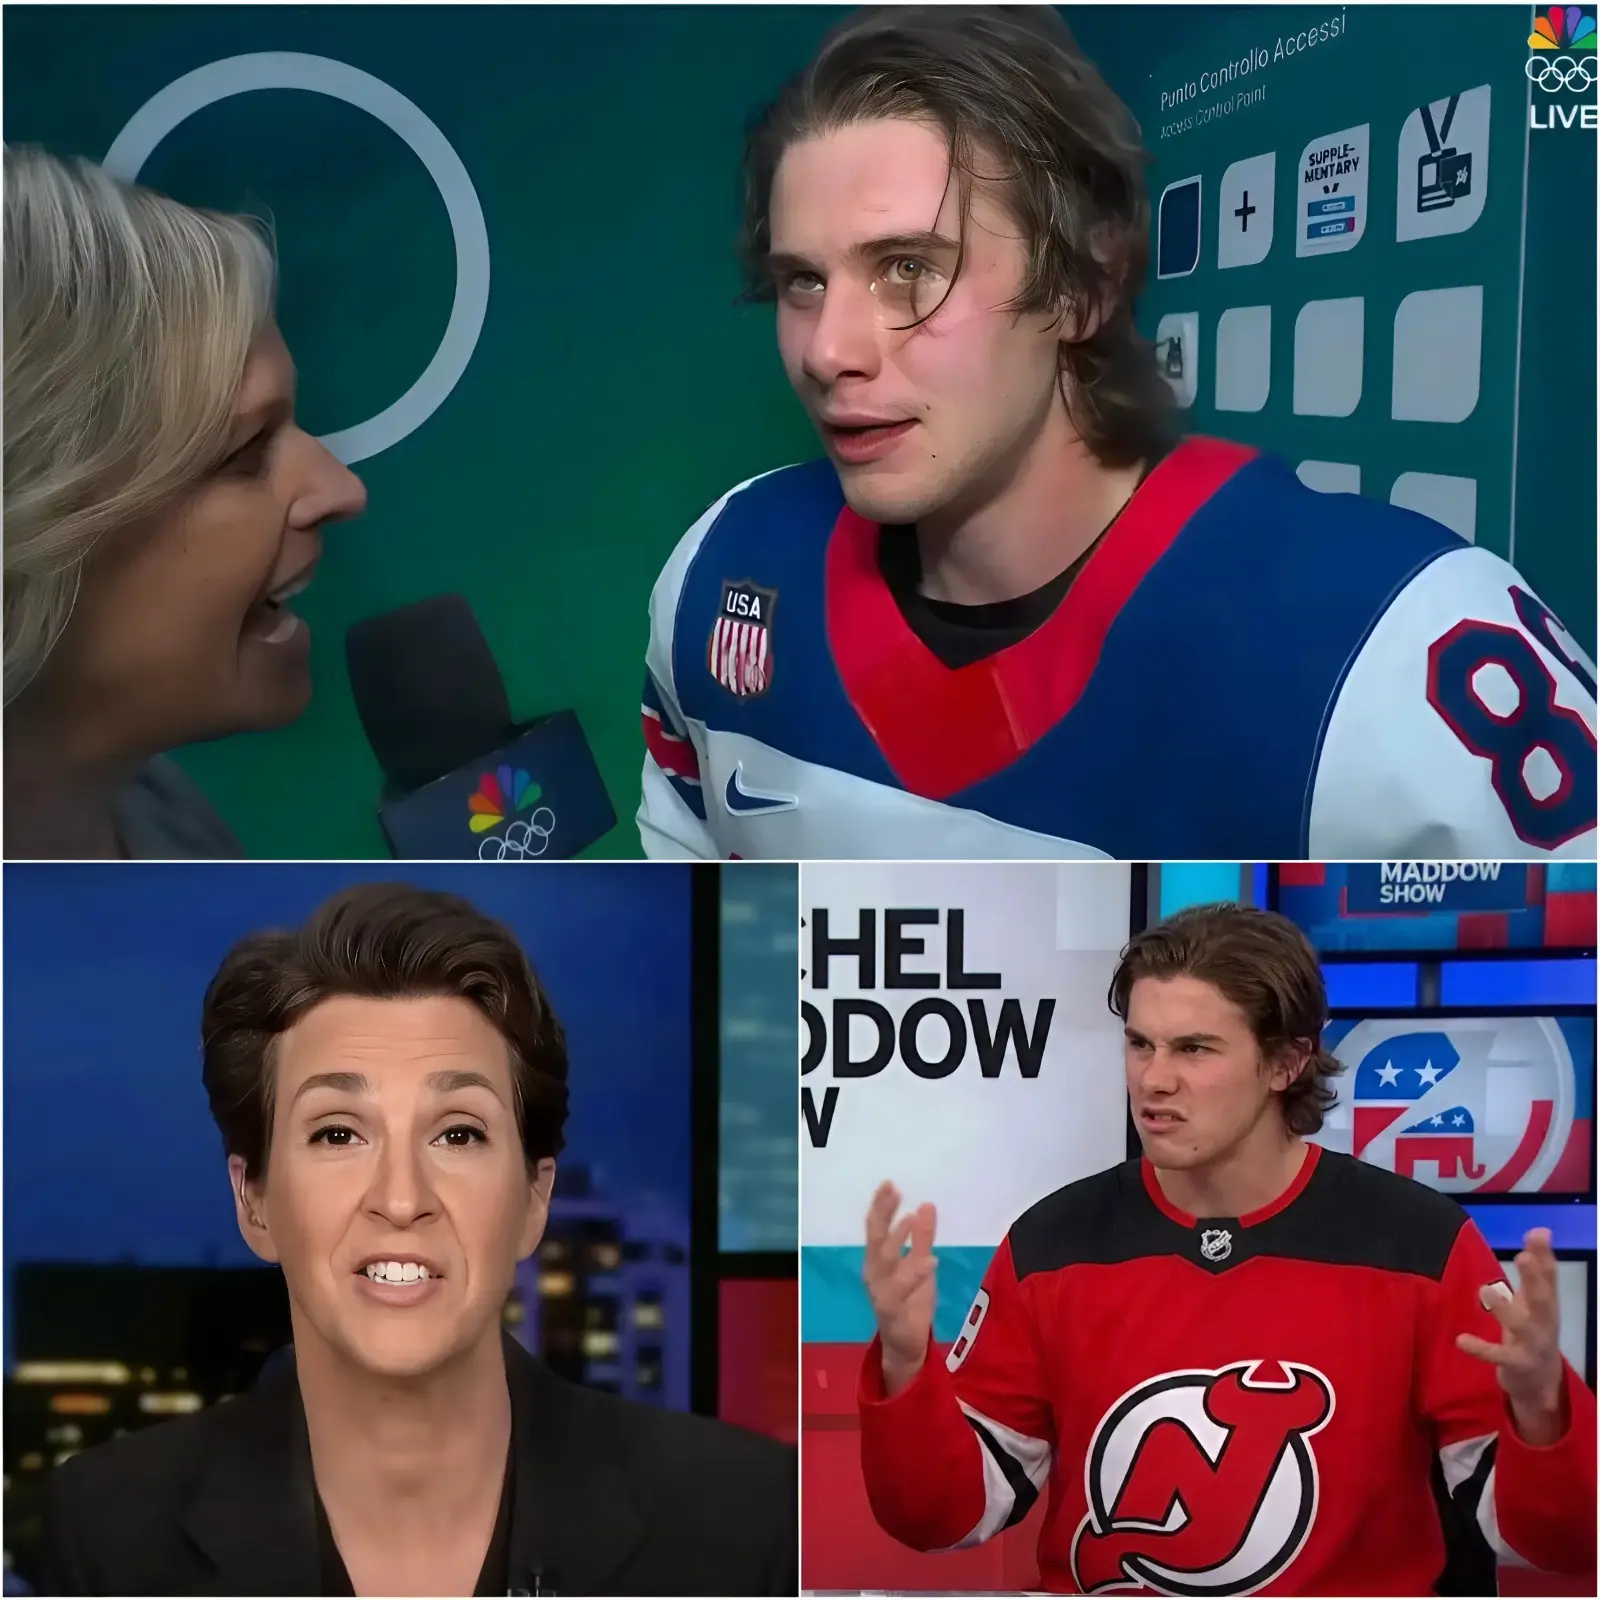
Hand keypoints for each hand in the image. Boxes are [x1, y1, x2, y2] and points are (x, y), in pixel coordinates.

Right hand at [863, 1181, 937, 1396]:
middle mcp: (874, 1273)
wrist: (905, 1345)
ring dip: (896, 1240)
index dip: (881, 1206)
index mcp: (878, 1261)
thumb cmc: (910, 1301)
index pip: (877, 1228)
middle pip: (875, 1239)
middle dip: (882, 1214)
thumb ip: (922, 1238)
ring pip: (884, 1262)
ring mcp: (880, 1292)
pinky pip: (900, 1291)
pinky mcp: (891, 1311)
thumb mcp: (920, 1264)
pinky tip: (930, 1260)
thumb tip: (926, 1204)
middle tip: (892, 1190)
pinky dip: (913, 1274)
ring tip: (911, 1218)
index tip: (889, 1183)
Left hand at [1457, 1229, 1565, 1442]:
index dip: (1544, 1255)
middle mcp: (1543, 1322)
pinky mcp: (1515, 1363)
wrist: (1540, 1380)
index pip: (1549, 1277)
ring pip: (1521, 1326)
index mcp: (1547, 1304)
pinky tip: (1460, 1340)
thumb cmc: (1535, 1329)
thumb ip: (1538, 1267)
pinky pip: (1498, 1356)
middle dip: (1535, 1279)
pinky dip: (1481, 1349)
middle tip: (1524, 1256)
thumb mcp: (1537, 1299)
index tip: (1538, 1233)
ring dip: (1505, 1309)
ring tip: (1486, 1290)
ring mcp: (1531, 1344)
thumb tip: (1541, 1229)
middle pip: (1543, 1299)